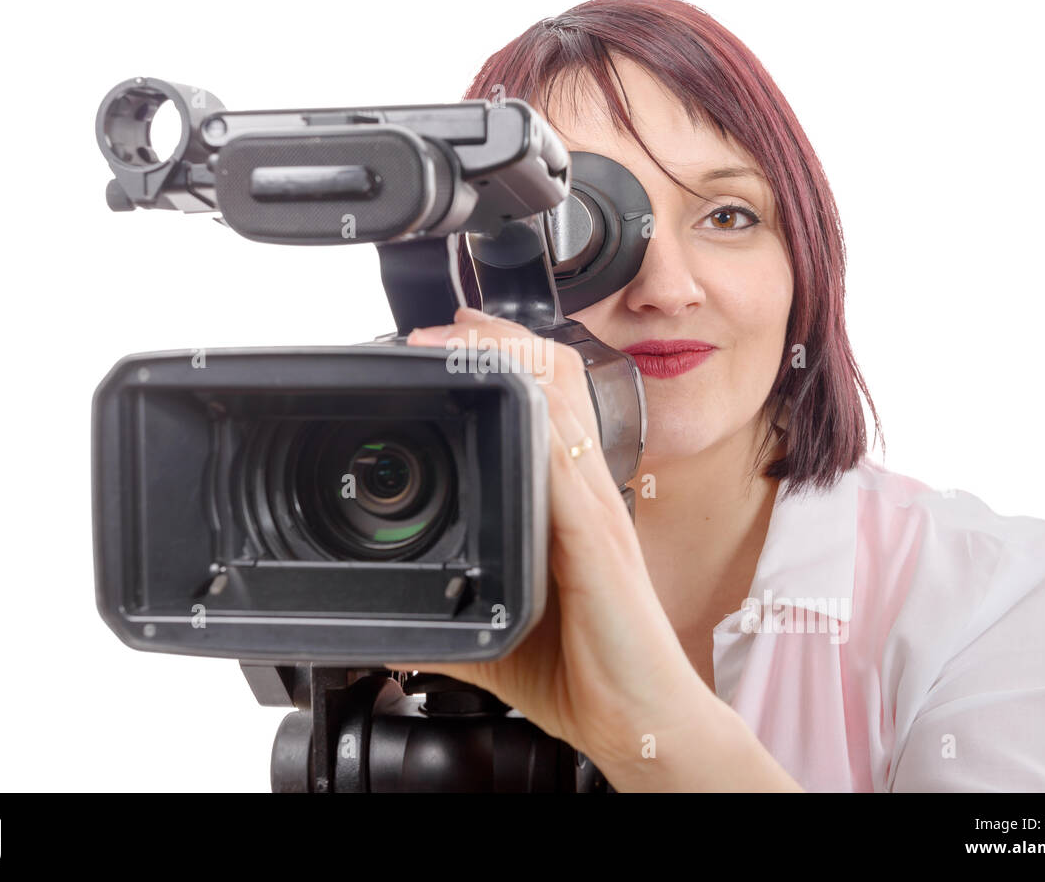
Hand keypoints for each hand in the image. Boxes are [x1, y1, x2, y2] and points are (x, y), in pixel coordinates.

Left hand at [386, 306, 706, 774]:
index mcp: (569, 503)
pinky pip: (565, 456)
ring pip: (563, 397)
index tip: (448, 345)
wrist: (641, 717)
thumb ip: (459, 616)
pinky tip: (499, 391)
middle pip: (556, 377)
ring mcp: (595, 507)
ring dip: (509, 356)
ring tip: (456, 337)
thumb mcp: (503, 630)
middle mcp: (586, 491)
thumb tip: (403, 627)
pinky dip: (532, 414)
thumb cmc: (587, 670)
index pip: (547, 402)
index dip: (504, 359)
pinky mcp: (595, 536)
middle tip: (443, 327)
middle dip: (499, 337)